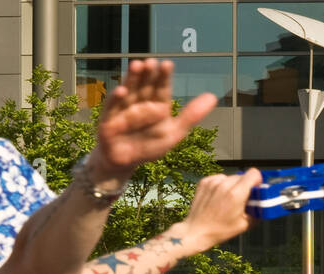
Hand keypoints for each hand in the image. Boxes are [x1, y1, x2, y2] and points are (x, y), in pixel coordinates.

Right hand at [92, 59, 216, 180]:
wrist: (126, 162)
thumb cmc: (149, 146)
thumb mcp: (174, 132)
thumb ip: (191, 115)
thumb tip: (213, 96)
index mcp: (157, 104)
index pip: (162, 87)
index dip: (164, 76)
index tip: (167, 65)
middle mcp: (141, 102)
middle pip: (145, 85)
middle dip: (148, 73)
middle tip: (151, 62)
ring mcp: (125, 108)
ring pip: (130, 90)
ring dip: (132, 79)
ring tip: (137, 66)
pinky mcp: (110, 118)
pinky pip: (113, 107)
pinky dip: (117, 99)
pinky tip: (121, 91)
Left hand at [181, 170, 260, 251]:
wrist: (196, 231)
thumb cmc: (220, 231)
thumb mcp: (244, 225)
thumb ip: (257, 212)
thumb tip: (264, 206)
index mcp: (236, 194)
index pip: (254, 173)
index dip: (257, 181)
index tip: (256, 189)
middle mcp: (225, 184)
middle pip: (242, 176)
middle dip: (245, 186)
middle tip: (242, 199)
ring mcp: (213, 182)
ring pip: (230, 177)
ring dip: (233, 185)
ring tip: (228, 200)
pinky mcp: (205, 181)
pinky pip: (219, 178)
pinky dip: (221, 185)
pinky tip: (218, 198)